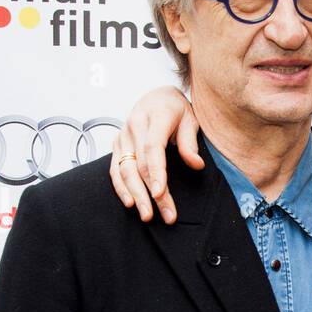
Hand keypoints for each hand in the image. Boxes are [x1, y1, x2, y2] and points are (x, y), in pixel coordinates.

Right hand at [110, 85, 202, 223]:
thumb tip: (196, 164)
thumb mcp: (191, 119)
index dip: (156, 172)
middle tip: (164, 215)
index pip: (153, 148)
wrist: (157, 96)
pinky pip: (115, 169)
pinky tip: (130, 202)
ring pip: (125, 169)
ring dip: (135, 195)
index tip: (160, 193)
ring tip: (147, 215)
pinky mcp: (117, 144)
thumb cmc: (176, 109)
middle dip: (150, 193)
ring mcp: (123, 135)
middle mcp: (135, 125)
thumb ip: (190, 142)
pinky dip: (121, 187)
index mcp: (156, 115)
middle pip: (140, 164)